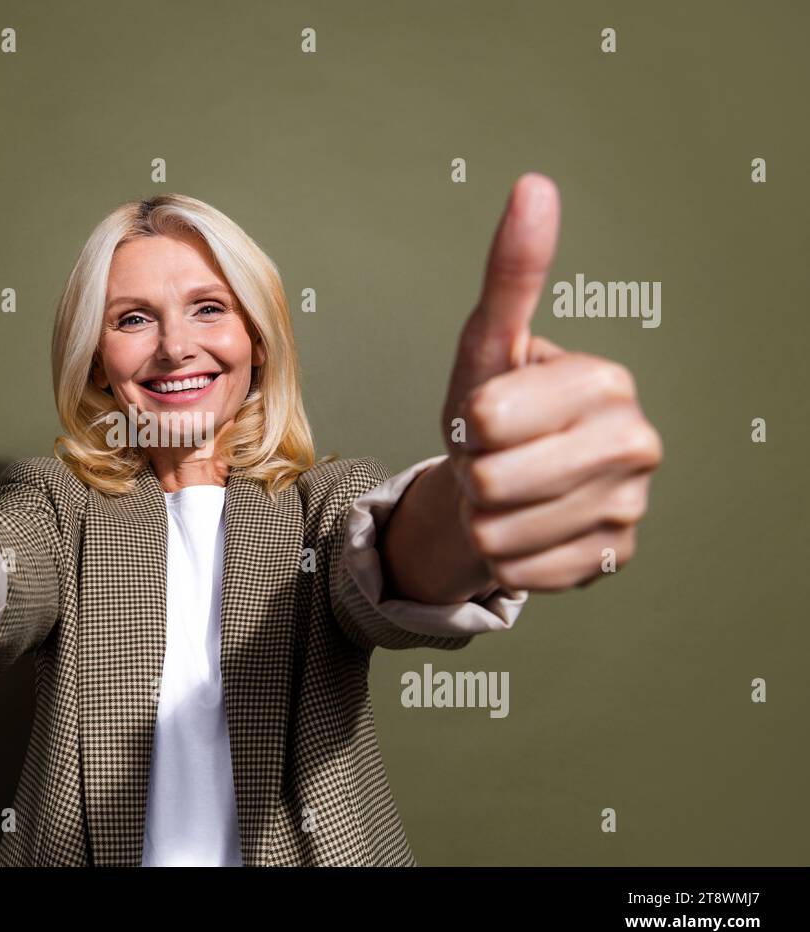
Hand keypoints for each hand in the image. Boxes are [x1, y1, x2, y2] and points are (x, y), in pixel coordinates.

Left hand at [440, 174, 662, 591]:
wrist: (502, 490)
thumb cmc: (493, 414)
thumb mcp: (489, 346)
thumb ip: (513, 272)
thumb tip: (534, 184)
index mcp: (606, 383)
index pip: (490, 420)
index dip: (469, 425)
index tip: (488, 418)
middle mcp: (636, 444)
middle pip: (494, 482)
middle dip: (473, 475)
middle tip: (494, 461)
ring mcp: (630, 508)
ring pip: (501, 533)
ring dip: (485, 519)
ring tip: (507, 495)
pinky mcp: (611, 560)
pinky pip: (520, 572)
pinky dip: (505, 557)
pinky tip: (525, 530)